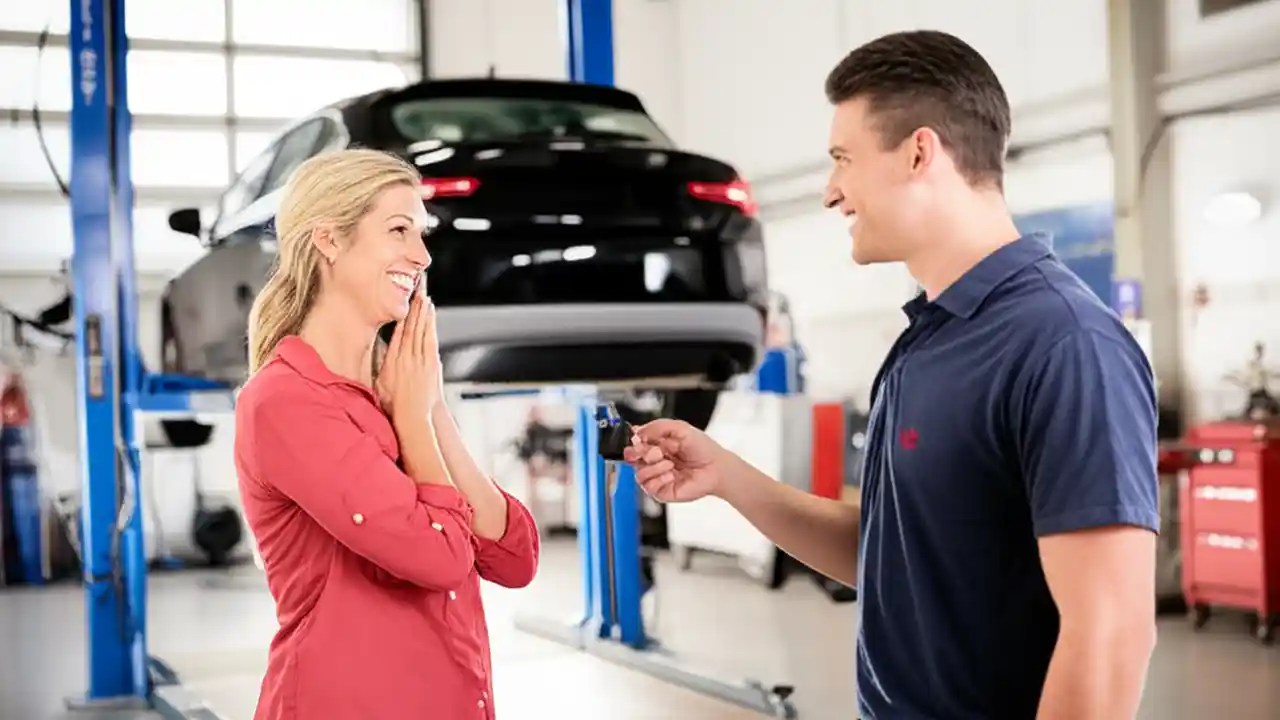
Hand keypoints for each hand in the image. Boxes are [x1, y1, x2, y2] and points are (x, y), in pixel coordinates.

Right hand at [376, 283, 442, 423]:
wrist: (413, 417)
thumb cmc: (396, 405)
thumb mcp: (380, 384)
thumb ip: (378, 367)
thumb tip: (375, 354)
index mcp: (392, 361)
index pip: (397, 333)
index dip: (400, 317)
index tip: (402, 303)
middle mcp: (405, 356)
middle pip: (409, 326)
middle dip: (413, 307)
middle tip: (416, 290)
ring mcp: (419, 359)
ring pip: (420, 329)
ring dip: (422, 311)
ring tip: (424, 296)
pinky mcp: (430, 363)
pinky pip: (429, 338)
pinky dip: (429, 324)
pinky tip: (431, 313)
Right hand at [622, 419, 727, 501]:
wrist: (716, 467)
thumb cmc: (702, 449)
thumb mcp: (680, 428)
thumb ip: (657, 426)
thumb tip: (637, 432)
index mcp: (656, 444)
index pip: (634, 443)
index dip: (635, 442)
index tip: (641, 439)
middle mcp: (655, 461)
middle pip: (631, 459)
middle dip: (640, 453)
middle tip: (655, 451)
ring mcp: (657, 476)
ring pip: (638, 474)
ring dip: (653, 467)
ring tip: (669, 463)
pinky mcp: (662, 491)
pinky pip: (648, 487)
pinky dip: (659, 479)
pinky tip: (671, 474)